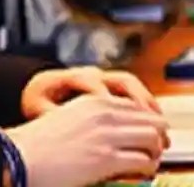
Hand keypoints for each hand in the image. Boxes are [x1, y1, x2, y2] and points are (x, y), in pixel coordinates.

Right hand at [5, 95, 168, 186]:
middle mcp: (105, 114)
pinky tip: (144, 172)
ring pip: (153, 138)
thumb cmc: (35, 145)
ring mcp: (107, 135)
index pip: (139, 107)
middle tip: (158, 149)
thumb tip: (115, 132)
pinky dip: (148, 167)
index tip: (153, 133)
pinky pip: (142, 161)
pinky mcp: (106, 158)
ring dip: (156, 152)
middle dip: (159, 136)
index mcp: (96, 102)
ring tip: (151, 162)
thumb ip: (94, 120)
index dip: (150, 122)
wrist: (15, 158)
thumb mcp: (69, 119)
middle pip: (152, 119)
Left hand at [22, 67, 159, 118]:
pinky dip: (147, 105)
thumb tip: (59, 117)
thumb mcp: (36, 104)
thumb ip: (48, 110)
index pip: (92, 81)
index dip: (102, 95)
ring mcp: (107, 79)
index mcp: (74, 75)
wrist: (44, 89)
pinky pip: (136, 93)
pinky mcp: (114, 88)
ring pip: (134, 85)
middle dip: (136, 97)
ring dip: (147, 101)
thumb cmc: (41, 98)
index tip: (112, 110)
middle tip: (146, 115)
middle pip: (122, 79)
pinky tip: (155, 120)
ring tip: (157, 118)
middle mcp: (95, 74)